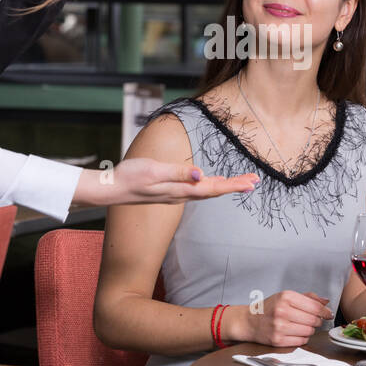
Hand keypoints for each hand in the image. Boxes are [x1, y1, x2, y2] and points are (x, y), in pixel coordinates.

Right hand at [73, 157, 259, 206]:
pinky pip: (196, 190)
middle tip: (254, 181)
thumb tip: (202, 175)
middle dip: (235, 185)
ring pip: (206, 191)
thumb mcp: (154, 171)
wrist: (111, 190)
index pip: (213, 188)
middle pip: (214, 190)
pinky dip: (210, 186)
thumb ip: (178, 172)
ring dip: (225, 186)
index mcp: (181, 189)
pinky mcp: (169, 191)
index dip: (233, 185)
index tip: (252, 183)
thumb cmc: (130, 177)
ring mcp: (175, 194)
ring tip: (241, 182)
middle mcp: (181, 194)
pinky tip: (212, 183)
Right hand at [231, 290, 334, 346]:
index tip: (328, 313)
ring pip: (309, 331)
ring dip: (310, 329)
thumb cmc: (269, 308)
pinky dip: (303, 338)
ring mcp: (279, 327)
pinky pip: (301, 341)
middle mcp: (282, 311)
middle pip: (313, 319)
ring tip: (303, 325)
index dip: (324, 311)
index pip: (314, 306)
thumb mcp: (285, 296)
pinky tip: (297, 333)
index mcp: (285, 297)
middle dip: (317, 320)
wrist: (249, 322)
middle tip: (313, 319)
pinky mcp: (278, 340)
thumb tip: (325, 302)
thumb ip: (307, 298)